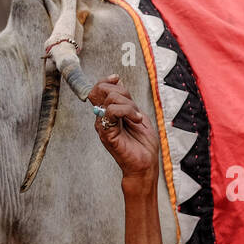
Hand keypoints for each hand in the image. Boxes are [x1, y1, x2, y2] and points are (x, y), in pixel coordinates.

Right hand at [88, 75, 156, 190]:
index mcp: (108, 113)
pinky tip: (136, 120)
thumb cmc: (142, 144)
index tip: (117, 79)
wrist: (145, 164)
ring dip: (129, 105)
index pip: (98, 90)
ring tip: (137, 118)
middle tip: (134, 109)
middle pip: (102, 90)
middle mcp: (102, 118)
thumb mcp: (137, 115)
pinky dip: (127, 111)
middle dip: (122, 92)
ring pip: (110, 99)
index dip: (106, 81)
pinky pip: (112, 111)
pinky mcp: (107, 133)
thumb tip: (117, 83)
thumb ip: (126, 101)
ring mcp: (103, 125)